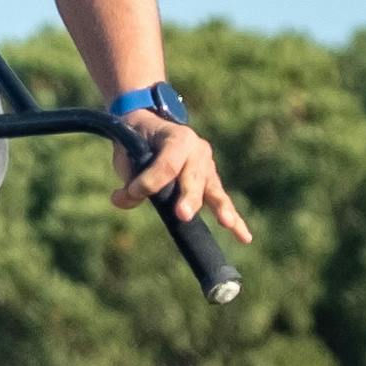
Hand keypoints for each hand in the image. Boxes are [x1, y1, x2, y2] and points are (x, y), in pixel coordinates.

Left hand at [114, 108, 252, 243]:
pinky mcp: (211, 183)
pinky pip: (222, 202)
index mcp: (177, 137)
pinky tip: (244, 237)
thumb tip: (121, 200)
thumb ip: (129, 179)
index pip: (167, 164)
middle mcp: (197, 150)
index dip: (149, 181)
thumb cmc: (139, 142)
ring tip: (225, 222)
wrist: (153, 128)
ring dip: (218, 208)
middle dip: (188, 198)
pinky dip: (234, 220)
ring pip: (212, 190)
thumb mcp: (128, 155)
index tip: (132, 192)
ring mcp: (207, 167)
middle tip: (183, 215)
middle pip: (193, 178)